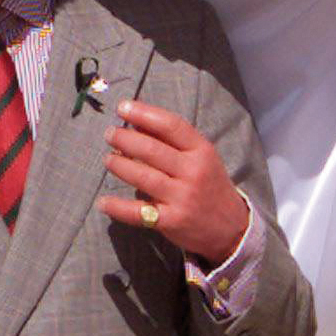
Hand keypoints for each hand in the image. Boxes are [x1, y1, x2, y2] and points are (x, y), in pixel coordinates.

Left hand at [99, 100, 248, 266]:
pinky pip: (139, 213)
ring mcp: (182, 197)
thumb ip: (172, 141)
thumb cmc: (209, 185)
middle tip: (110, 134)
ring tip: (108, 159)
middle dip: (125, 139)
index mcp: (201, 151)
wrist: (231, 228)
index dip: (144, 113)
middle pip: (152, 150)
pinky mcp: (172, 221)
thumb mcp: (200, 158)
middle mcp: (193, 172)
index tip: (122, 108)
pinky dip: (118, 207)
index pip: (171, 125)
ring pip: (143, 177)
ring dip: (120, 165)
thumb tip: (137, 121)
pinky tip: (103, 201)